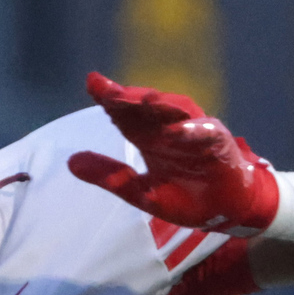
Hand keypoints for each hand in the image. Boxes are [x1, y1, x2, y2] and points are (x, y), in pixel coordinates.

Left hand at [66, 72, 277, 237]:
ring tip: (140, 100)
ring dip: (160, 105)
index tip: (92, 82)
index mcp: (149, 138)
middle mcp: (170, 129)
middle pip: (148, 108)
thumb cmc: (185, 196)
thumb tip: (70, 162)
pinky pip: (206, 134)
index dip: (109, 98)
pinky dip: (192, 132)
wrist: (223, 212)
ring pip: (177, 112)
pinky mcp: (219, 145)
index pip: (126, 113)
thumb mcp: (139, 192)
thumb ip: (108, 176)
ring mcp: (196, 134)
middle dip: (129, 96)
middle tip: (106, 87)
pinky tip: (175, 131)